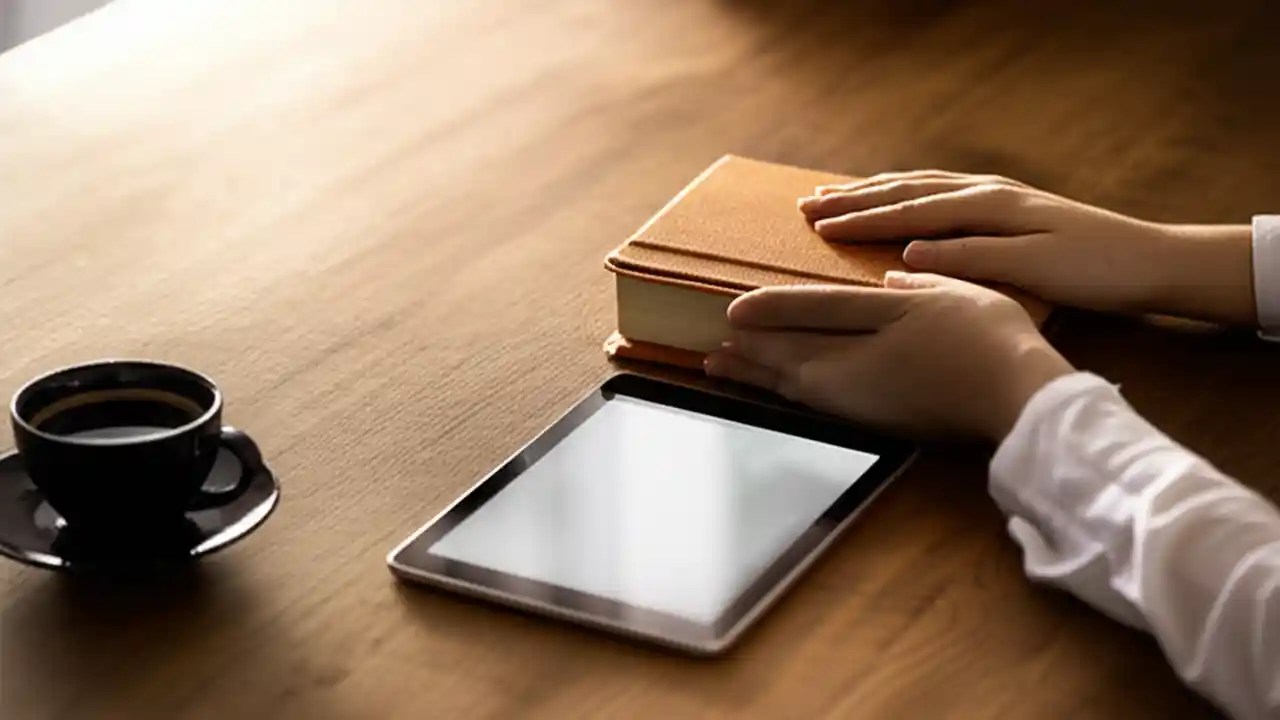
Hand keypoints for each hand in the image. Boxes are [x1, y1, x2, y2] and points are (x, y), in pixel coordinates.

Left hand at [704, 272, 1073, 441]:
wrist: (1021, 400)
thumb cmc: (994, 341)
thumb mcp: (956, 292)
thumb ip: (915, 284)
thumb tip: (886, 279)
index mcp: (879, 318)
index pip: (810, 309)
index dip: (769, 308)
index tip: (732, 310)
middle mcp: (860, 359)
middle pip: (789, 352)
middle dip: (748, 349)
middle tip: (710, 346)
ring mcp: (864, 394)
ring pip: (795, 381)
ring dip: (756, 373)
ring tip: (723, 366)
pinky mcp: (874, 418)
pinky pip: (814, 401)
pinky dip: (784, 391)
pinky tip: (777, 389)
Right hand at [797, 171, 1254, 325]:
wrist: (1152, 261)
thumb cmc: (1095, 271)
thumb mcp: (1033, 269)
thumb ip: (968, 257)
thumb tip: (907, 252)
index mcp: (990, 207)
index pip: (910, 213)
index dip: (861, 220)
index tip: (819, 226)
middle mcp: (989, 192)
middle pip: (908, 190)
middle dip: (854, 198)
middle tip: (808, 205)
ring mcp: (999, 195)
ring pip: (922, 185)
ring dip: (875, 190)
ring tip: (835, 193)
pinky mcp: (1008, 205)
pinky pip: (941, 192)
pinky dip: (906, 193)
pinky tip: (896, 196)